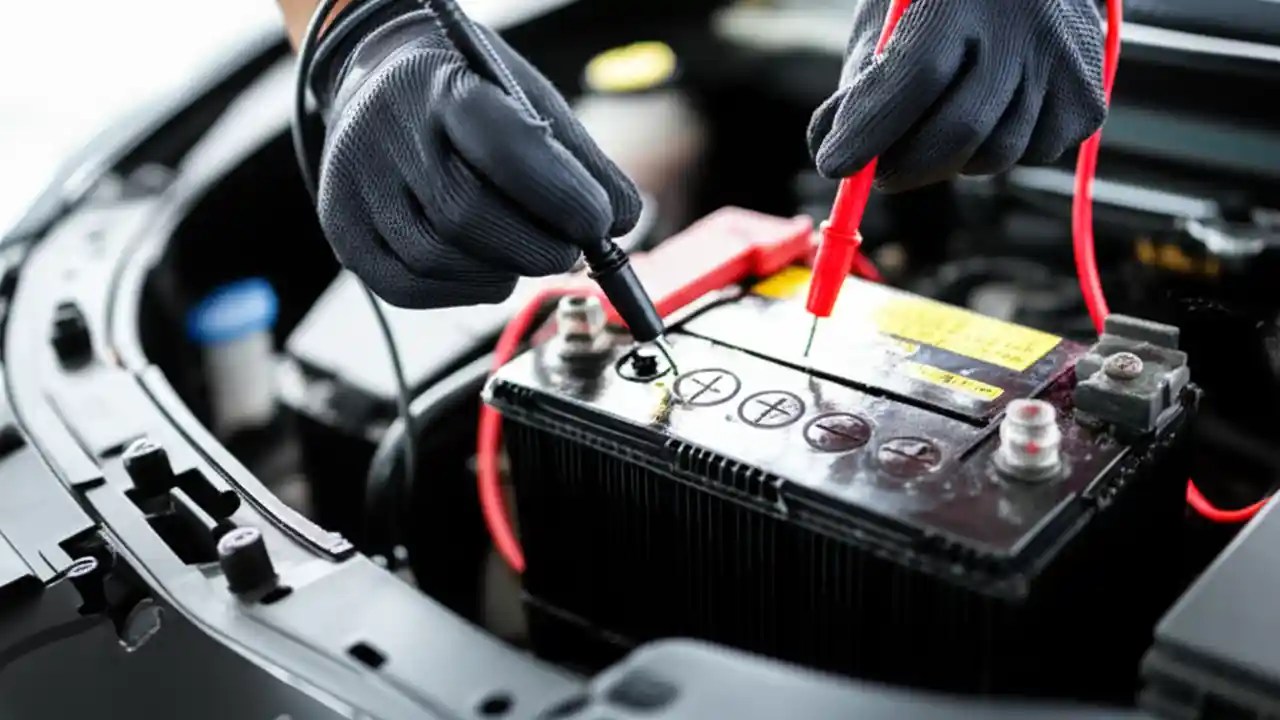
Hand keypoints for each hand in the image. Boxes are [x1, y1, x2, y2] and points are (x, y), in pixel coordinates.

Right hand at [310, 2, 640, 307]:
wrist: (379, 82)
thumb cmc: (466, 94)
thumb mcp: (528, 97)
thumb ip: (581, 160)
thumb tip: (622, 220)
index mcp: (441, 87)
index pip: (507, 150)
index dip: (563, 197)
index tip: (600, 223)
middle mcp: (386, 133)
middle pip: (467, 215)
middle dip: (535, 246)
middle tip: (568, 250)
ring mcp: (354, 185)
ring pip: (439, 259)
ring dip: (502, 270)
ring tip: (525, 251)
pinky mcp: (343, 230)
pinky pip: (410, 287)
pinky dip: (464, 290)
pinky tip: (488, 268)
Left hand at [808, 0, 1106, 192]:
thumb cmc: (940, 2)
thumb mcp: (890, 18)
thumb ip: (862, 84)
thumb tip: (830, 156)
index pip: (913, 76)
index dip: (868, 129)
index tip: (833, 164)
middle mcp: (1024, 26)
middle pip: (959, 130)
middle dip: (904, 166)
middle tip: (877, 173)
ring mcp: (1063, 64)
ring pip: (993, 156)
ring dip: (949, 161)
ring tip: (935, 128)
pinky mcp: (1086, 99)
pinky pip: (1029, 156)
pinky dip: (995, 152)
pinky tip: (990, 113)